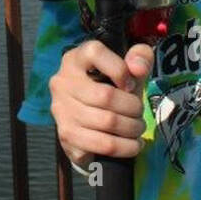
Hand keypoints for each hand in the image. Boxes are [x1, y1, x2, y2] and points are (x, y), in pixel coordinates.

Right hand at [49, 40, 153, 170]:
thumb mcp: (128, 70)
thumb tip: (138, 68)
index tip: (130, 84)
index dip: (120, 69)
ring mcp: (61, 109)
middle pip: (106, 95)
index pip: (95, 52)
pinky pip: (103, 144)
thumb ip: (140, 57)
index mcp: (75, 59)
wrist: (89, 123)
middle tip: (140, 114)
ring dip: (132, 129)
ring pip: (107, 122)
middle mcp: (62, 82)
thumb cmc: (112, 89)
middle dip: (133, 108)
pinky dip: (125, 147)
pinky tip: (131, 145)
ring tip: (137, 129)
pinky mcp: (66, 135)